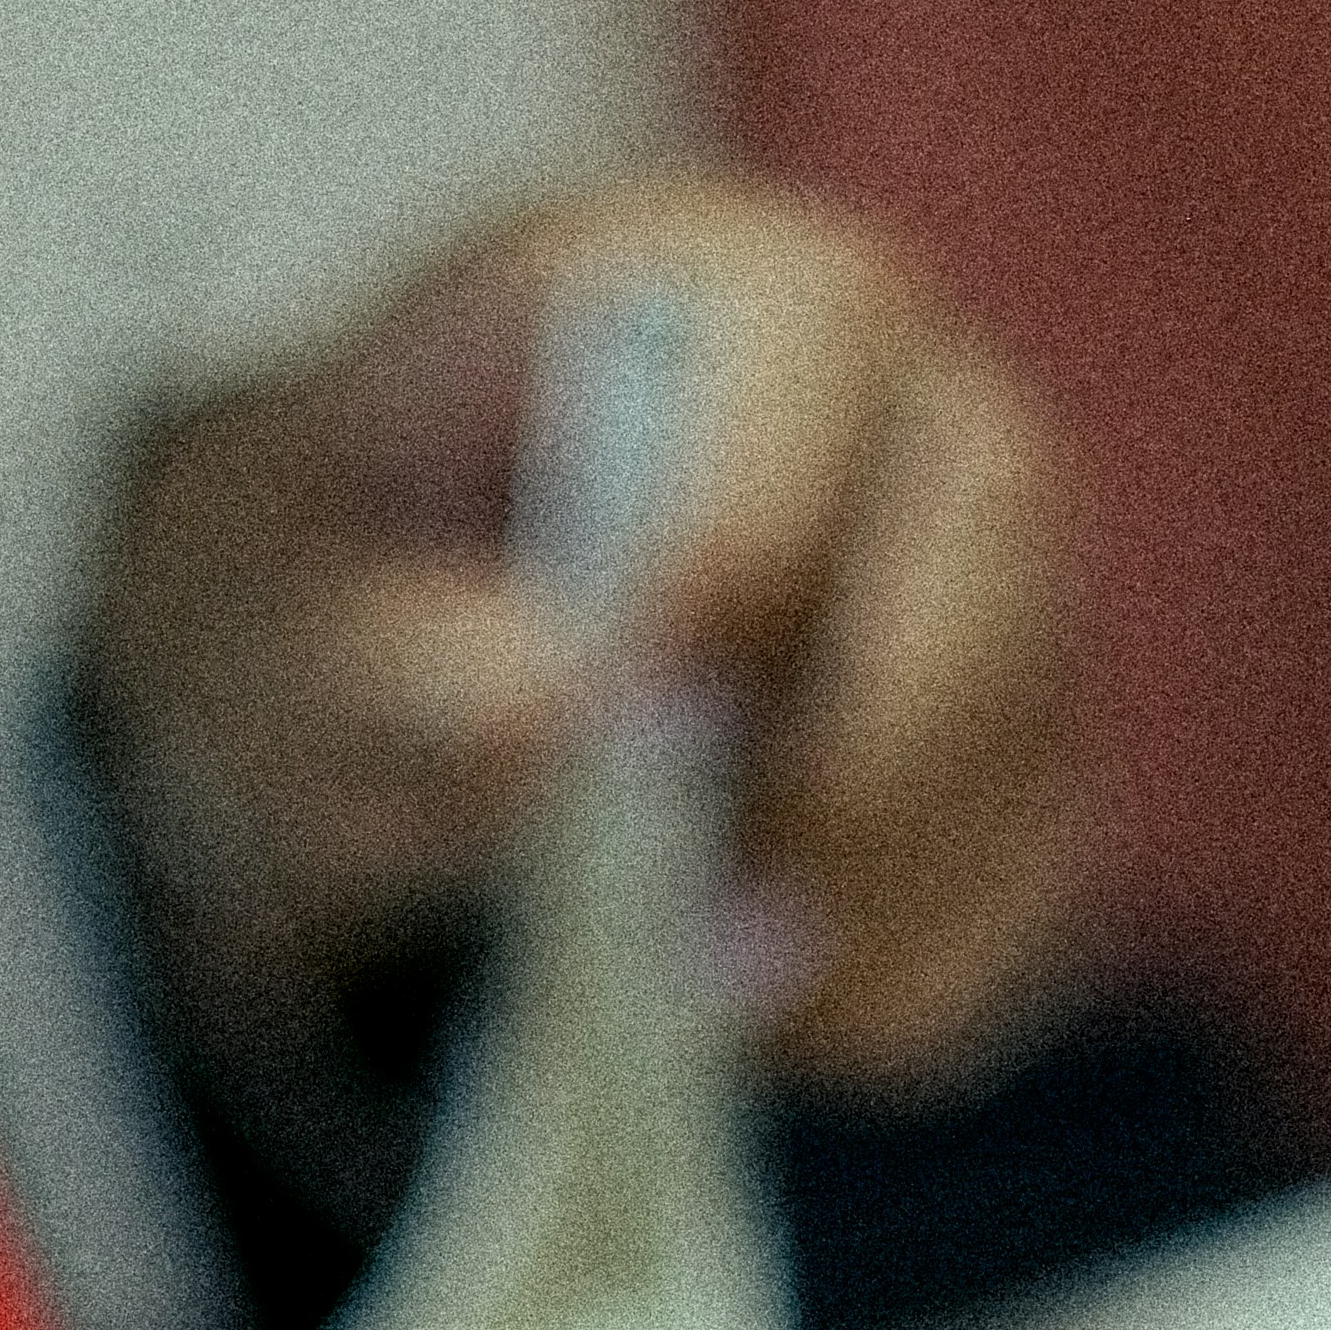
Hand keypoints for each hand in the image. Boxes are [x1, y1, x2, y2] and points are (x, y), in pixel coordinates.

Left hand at [81, 175, 1084, 1087]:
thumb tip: (566, 719)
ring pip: (1033, 737)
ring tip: (720, 1009)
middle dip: (863, 751)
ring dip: (895, 902)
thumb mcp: (296, 599)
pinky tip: (790, 1039)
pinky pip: (1034, 893)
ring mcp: (997, 601)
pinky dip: (926, 993)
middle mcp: (917, 414)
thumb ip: (407, 652)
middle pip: (991, 542)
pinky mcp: (1009, 782)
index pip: (814, 346)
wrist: (369, 679)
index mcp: (736, 289)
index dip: (744, 527)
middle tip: (711, 923)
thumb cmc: (341, 586)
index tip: (641, 698)